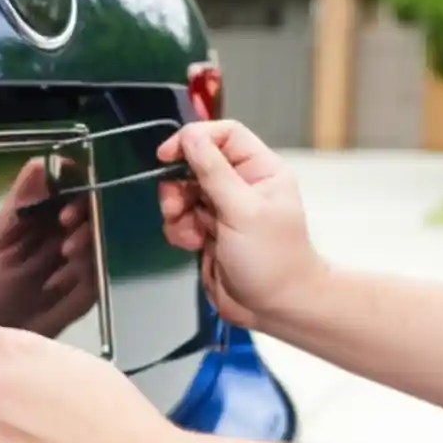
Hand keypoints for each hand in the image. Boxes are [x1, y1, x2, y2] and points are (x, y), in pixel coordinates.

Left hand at [0, 157, 96, 339]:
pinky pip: (104, 262)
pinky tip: (74, 266)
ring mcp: (87, 254)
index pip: (71, 182)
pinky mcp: (97, 279)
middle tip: (66, 219)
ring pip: (103, 230)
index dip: (73, 176)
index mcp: (48, 212)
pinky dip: (92, 260)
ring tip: (67, 249)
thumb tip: (38, 163)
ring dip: (88, 234)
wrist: (3, 328)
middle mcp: (72, 229)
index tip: (67, 179)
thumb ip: (19, 203)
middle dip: (84, 206)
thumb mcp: (0, 240)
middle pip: (94, 202)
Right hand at [157, 121, 325, 329]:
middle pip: (195, 163)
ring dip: (176, 211)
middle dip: (178, 184)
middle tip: (175, 205)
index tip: (167, 155)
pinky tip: (192, 245)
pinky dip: (178, 231)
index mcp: (259, 170)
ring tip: (190, 233)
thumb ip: (213, 171)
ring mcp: (222, 209)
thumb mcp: (242, 210)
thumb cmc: (273, 260)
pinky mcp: (207, 232)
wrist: (275, 307)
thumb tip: (190, 135)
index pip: (223, 135)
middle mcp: (240, 185)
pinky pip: (180, 219)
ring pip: (182, 193)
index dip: (193, 139)